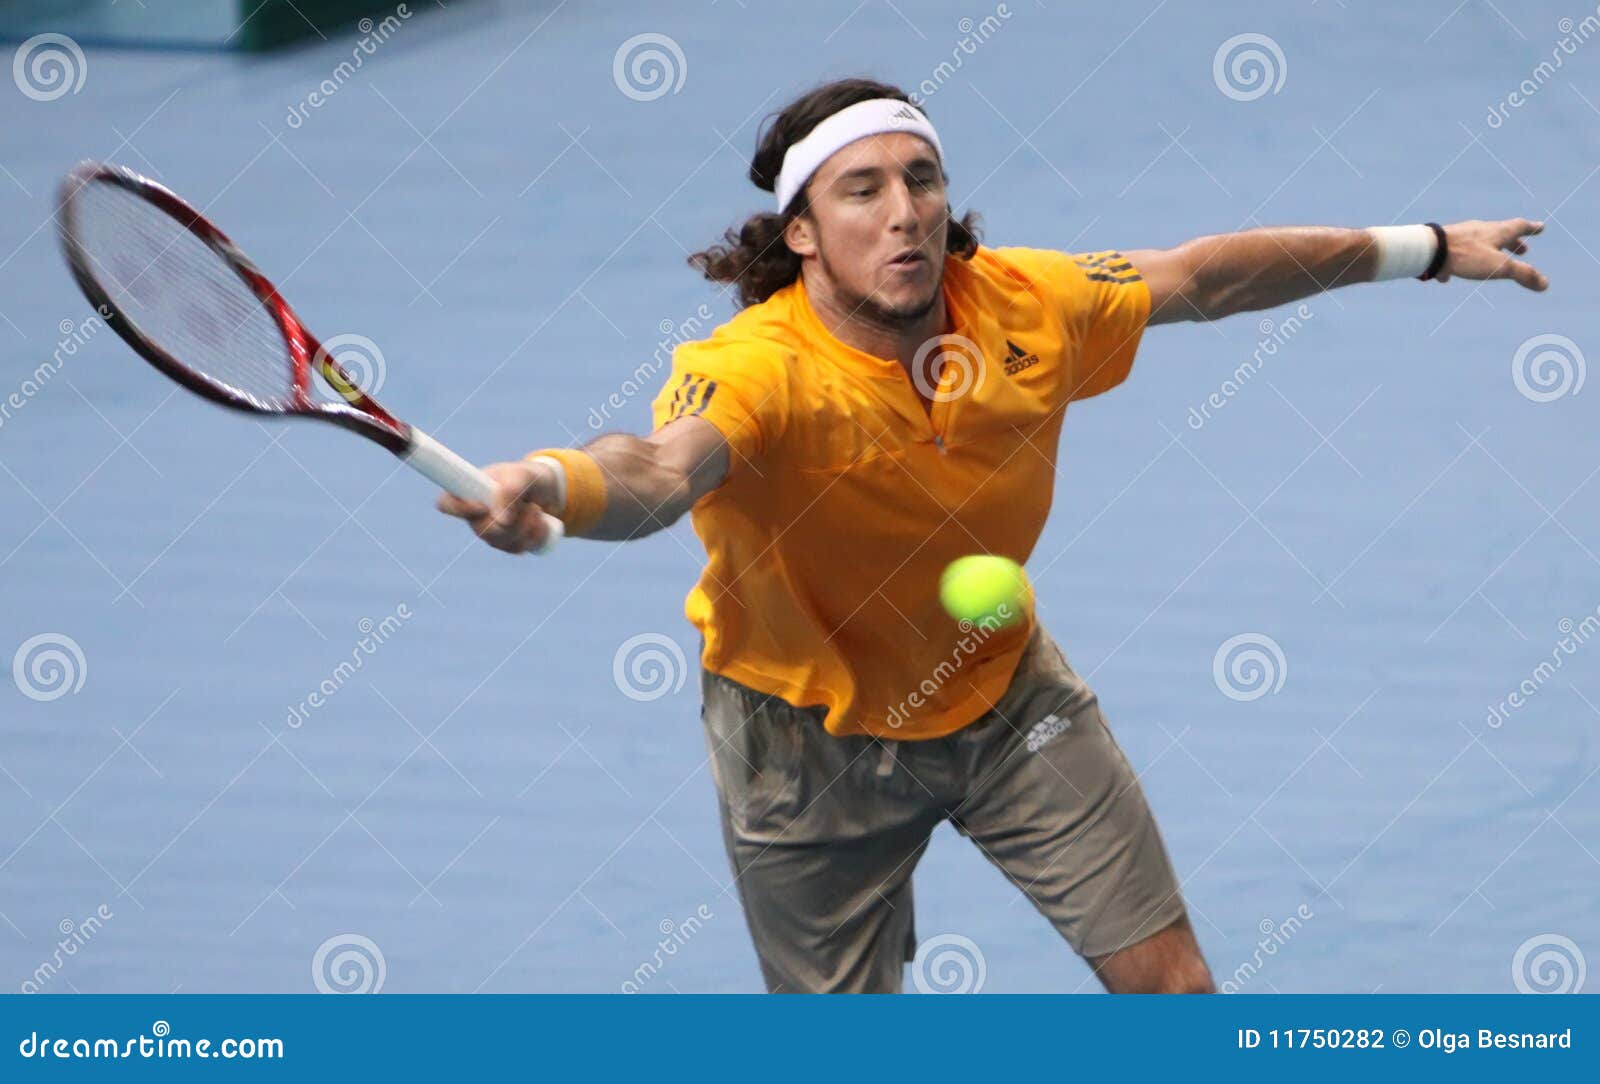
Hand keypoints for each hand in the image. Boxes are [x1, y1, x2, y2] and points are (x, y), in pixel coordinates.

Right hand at [436, 460, 560, 553]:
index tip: (483, 505)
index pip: (446, 503)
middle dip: (512, 522)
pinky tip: (540, 522)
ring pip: (502, 542)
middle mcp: (475, 514)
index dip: (458, 508)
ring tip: (536, 509)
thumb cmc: (528, 477)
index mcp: (470, 490)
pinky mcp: (506, 543)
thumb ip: (511, 491)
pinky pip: (517, 549)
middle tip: (529, 506)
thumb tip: (502, 522)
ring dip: (526, 527)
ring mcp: (489, 531)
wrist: (548, 490)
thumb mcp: (523, 476)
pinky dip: (534, 537)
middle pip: (483, 531)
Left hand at [1438, 218, 1548, 289]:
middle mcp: (1479, 230)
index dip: (1531, 228)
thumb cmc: (1466, 256)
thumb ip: (1523, 274)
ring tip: (1489, 260)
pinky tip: (1448, 276)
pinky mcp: (1443, 247)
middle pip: (1500, 234)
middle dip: (1513, 243)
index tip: (1540, 227)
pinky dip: (1459, 263)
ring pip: (1479, 243)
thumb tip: (1545, 284)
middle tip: (1523, 248)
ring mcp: (1460, 237)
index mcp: (1496, 231)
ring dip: (1489, 251)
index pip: (1519, 227)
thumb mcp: (1499, 267)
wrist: (1429, 250)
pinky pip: (1454, 256)